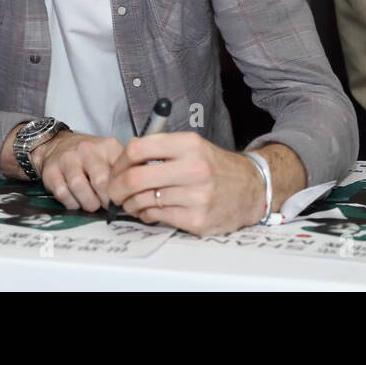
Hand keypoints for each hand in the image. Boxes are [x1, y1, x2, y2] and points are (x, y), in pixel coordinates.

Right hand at [35, 132, 124, 212]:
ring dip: (88, 202)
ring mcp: (67, 159)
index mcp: (107, 146)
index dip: (123, 189)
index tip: (122, 198)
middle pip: (100, 180)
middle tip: (107, 206)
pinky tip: (77, 202)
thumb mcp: (111, 156)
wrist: (57, 144)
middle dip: (105, 199)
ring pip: (79, 186)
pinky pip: (62, 193)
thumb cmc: (90, 157)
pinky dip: (72, 203)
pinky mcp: (51, 171)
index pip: (122, 170)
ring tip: (92, 205)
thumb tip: (136, 195)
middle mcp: (87, 149)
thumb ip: (124, 171)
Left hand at [106, 131, 263, 235]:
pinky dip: (147, 215)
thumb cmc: (215, 168)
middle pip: (135, 177)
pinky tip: (150, 211)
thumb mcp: (193, 147)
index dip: (120, 161)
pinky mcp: (197, 219)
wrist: (251, 189)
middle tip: (114, 192)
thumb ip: (161, 149)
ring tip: (132, 202)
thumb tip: (124, 160)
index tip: (116, 169)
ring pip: (144, 200)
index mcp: (189, 145)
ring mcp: (196, 196)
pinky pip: (158, 217)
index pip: (139, 148)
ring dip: (131, 204)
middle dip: (117, 187)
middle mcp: (194, 168)